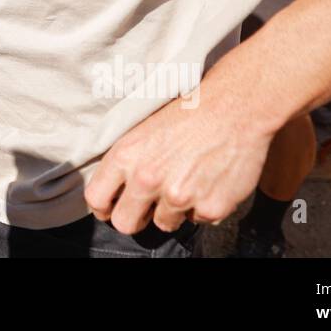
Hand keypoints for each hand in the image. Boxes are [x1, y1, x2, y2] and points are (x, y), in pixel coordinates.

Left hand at [82, 87, 272, 233]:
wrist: (234, 107)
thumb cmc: (188, 112)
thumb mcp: (143, 129)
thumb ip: (126, 162)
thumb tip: (114, 190)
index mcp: (126, 156)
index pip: (96, 198)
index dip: (104, 207)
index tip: (112, 207)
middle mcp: (148, 179)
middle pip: (125, 224)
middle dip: (135, 218)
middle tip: (147, 207)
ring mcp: (179, 196)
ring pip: (164, 223)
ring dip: (173, 210)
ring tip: (186, 180)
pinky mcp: (209, 207)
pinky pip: (198, 220)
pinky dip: (202, 206)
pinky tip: (207, 181)